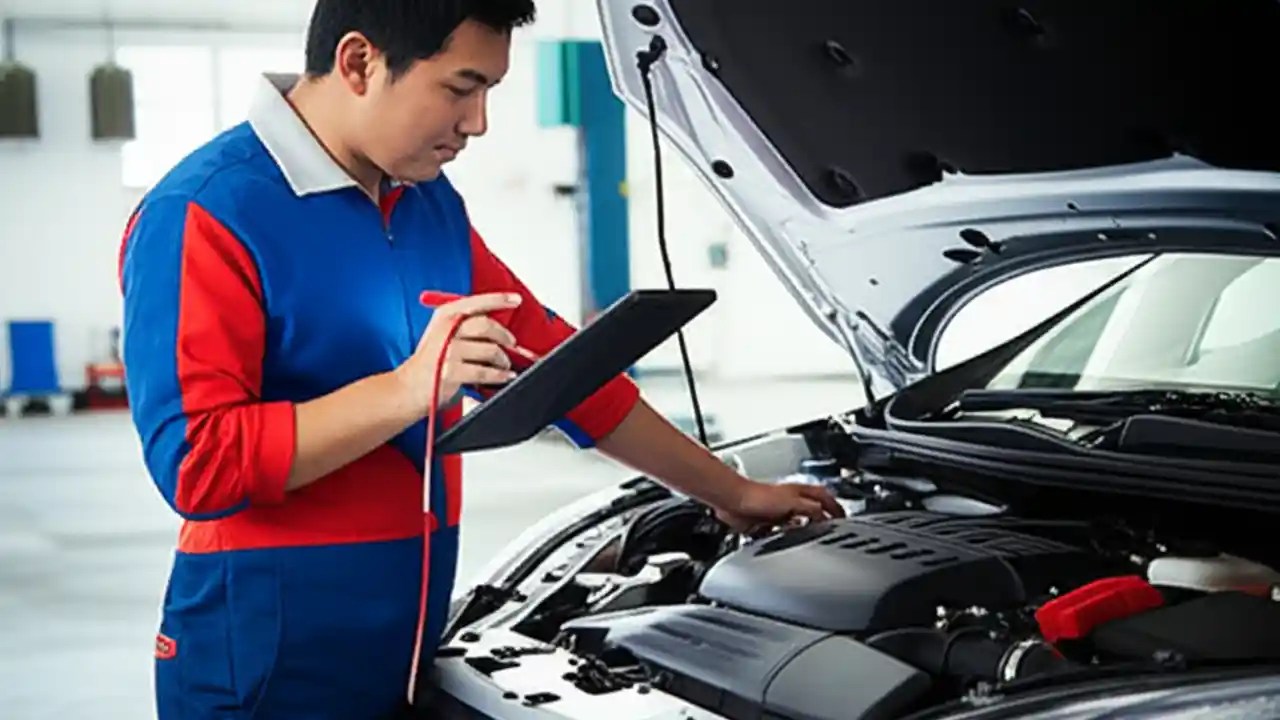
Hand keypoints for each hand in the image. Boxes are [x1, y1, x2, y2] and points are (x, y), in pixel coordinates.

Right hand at [395, 292, 522, 415]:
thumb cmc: (432, 361)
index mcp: (445, 315)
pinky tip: (505, 376)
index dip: (500, 299)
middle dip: (505, 336)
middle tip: (512, 344)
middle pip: (486, 325)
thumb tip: (500, 328)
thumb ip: (467, 324)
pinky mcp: (452, 372)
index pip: (477, 302)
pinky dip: (500, 375)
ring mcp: (448, 351)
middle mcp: (446, 329)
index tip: (516, 299)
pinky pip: (485, 372)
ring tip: (504, 365)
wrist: (408, 388)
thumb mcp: (444, 333)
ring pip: (490, 350)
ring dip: (503, 360)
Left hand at [715, 480, 845, 534]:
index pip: (826, 499)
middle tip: (833, 531)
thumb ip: (812, 510)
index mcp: (800, 492)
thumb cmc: (757, 497)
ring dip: (805, 530)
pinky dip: (787, 537)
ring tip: (813, 539)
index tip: (844, 520)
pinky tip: (788, 543)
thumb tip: (824, 518)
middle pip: (814, 510)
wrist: (733, 502)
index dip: (837, 509)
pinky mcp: (766, 522)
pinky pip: (781, 532)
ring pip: (798, 522)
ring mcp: (778, 512)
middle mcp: (790, 501)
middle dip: (824, 520)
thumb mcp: (793, 503)